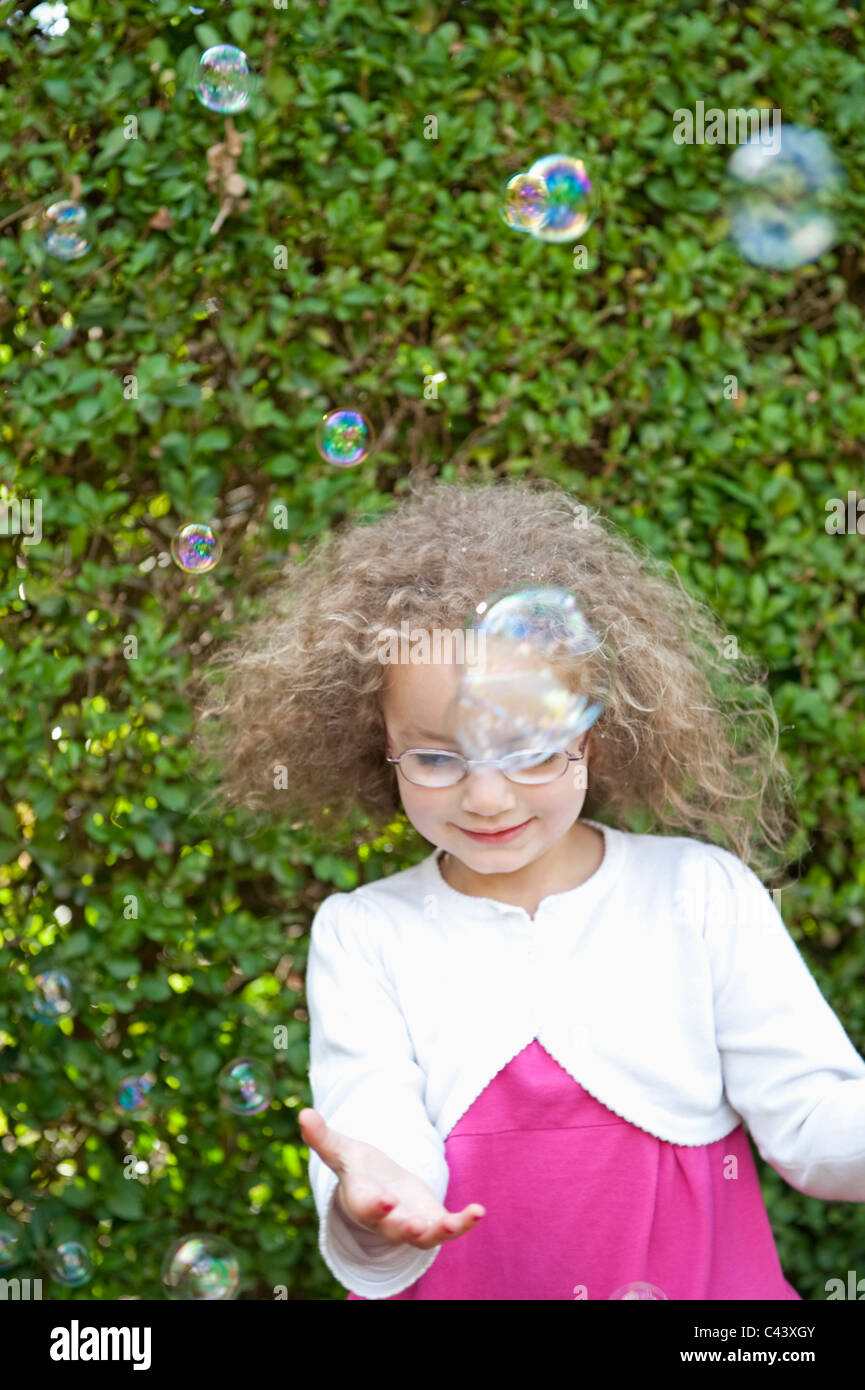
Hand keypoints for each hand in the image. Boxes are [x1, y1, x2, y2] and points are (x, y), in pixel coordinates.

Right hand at [299, 1107, 485, 1250]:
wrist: (382, 1193)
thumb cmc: (361, 1171)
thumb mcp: (344, 1152)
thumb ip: (324, 1138)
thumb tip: (303, 1113)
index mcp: (363, 1200)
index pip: (366, 1206)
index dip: (374, 1205)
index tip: (382, 1201)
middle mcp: (386, 1220)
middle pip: (394, 1229)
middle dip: (405, 1227)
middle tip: (416, 1226)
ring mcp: (411, 1224)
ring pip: (422, 1237)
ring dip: (436, 1232)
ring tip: (451, 1224)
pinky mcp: (433, 1222)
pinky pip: (449, 1228)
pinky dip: (463, 1223)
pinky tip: (479, 1211)